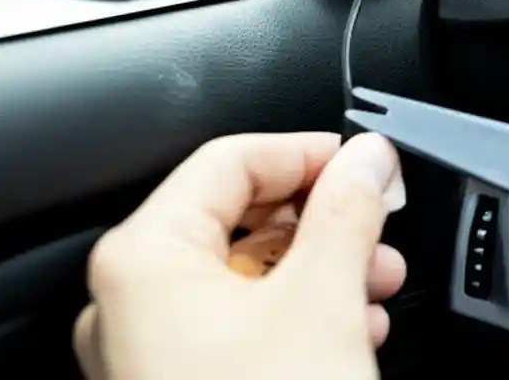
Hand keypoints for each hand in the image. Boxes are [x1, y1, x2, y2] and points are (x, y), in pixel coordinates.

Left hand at [74, 132, 406, 379]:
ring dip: (318, 272)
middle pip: (236, 220)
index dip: (305, 151)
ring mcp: (148, 357)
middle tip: (378, 221)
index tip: (362, 160)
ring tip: (377, 284)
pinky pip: (236, 332)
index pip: (228, 162)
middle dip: (321, 220)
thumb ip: (345, 213)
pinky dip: (296, 318)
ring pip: (242, 280)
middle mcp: (130, 304)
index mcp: (144, 261)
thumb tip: (365, 161)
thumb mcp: (320, 304)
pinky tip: (350, 332)